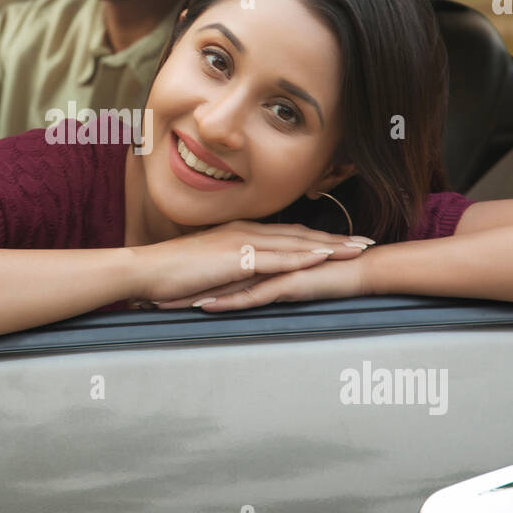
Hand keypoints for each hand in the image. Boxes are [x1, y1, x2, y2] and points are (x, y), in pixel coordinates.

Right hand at [131, 220, 374, 304]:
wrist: (146, 269)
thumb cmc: (170, 273)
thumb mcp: (208, 269)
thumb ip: (231, 270)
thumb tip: (246, 279)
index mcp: (240, 233)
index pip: (288, 234)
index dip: (318, 237)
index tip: (344, 241)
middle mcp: (246, 232)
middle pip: (301, 234)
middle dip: (336, 239)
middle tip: (367, 242)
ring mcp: (242, 243)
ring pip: (296, 243)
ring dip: (330, 246)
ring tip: (358, 251)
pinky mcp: (237, 259)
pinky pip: (277, 258)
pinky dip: (303, 257)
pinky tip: (323, 259)